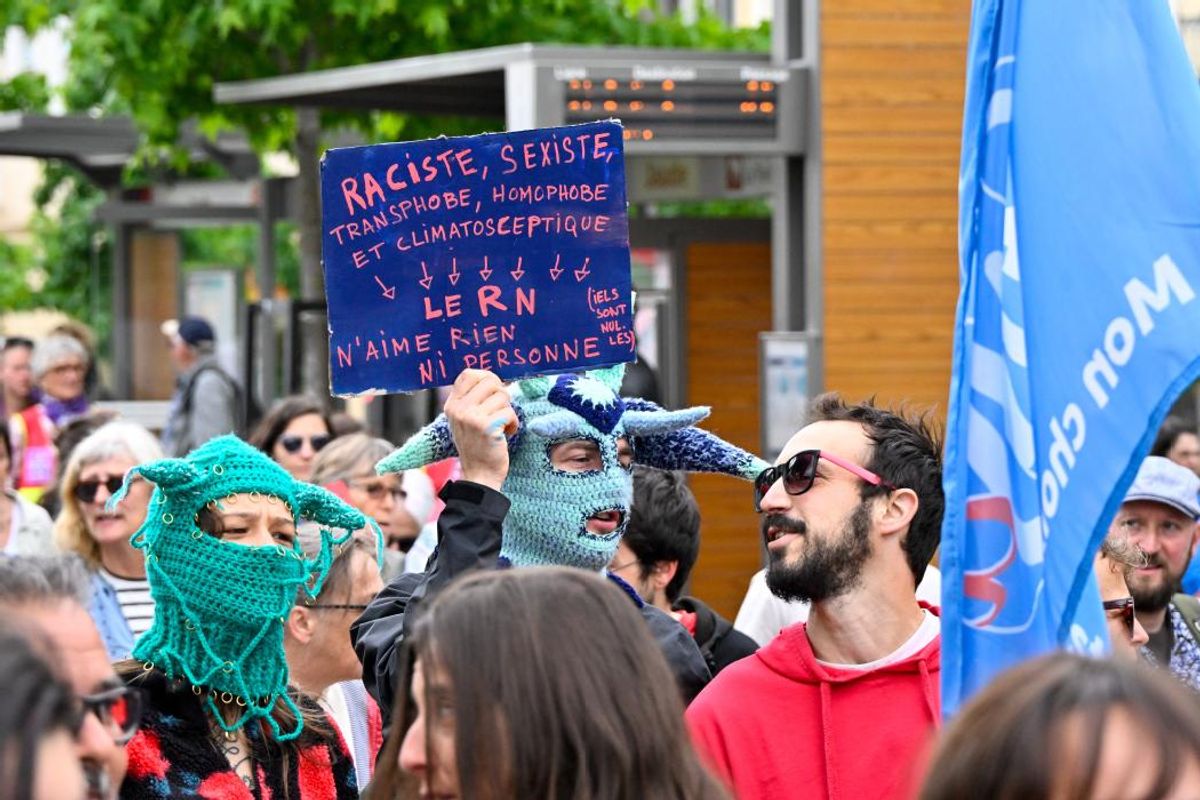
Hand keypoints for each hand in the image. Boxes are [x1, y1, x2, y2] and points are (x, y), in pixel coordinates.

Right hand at [444, 369, 517, 490]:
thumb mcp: (465, 420)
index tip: (493, 392)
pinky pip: (509, 412)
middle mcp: (459, 409)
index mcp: (452, 405)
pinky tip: (506, 434)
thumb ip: (473, 399)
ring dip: (508, 411)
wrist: (479, 475)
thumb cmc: (477, 445)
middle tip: (499, 411)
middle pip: (490, 381)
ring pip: (503, 395)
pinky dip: (513, 423)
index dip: (486, 378)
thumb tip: (494, 378)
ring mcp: (471, 417)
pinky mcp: (487, 427)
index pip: (468, 374)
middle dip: (501, 395)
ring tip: (501, 426)